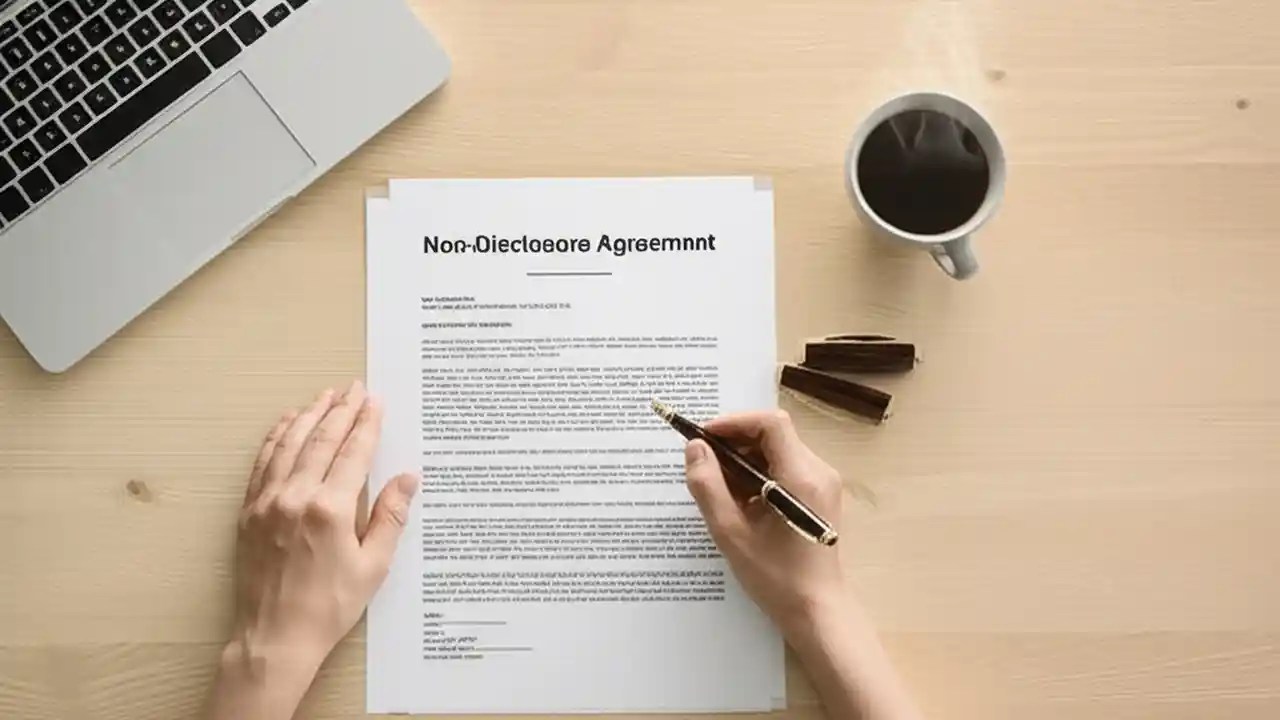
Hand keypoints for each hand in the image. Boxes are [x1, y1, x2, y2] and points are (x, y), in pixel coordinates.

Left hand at [209, 382, 417, 719]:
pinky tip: (286, 424)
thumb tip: (407, 478)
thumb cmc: (329, 607)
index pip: (354, 452)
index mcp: (331, 509)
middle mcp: (296, 497)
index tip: (375, 402)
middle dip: (341, 410)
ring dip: (309, 415)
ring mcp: (268, 502)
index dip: (367, 423)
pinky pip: (263, 463)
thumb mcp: (373, 566)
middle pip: (322, 440)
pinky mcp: (249, 512)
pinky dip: (276, 438)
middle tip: (355, 388)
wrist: (275, 636)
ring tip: (324, 396)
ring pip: (289, 444)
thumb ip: (390, 516)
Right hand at [682, 410, 845, 635]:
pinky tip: (739, 500)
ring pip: (778, 450)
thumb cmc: (776, 577)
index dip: (734, 422)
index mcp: (801, 477)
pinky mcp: (819, 495)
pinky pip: (785, 468)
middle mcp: (818, 472)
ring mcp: (822, 483)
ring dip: (745, 459)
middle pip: (774, 435)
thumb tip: (695, 448)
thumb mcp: (731, 532)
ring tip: (718, 486)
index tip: (704, 437)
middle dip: (735, 441)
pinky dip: (759, 473)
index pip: (770, 424)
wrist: (816, 609)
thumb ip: (708, 486)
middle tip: (704, 462)